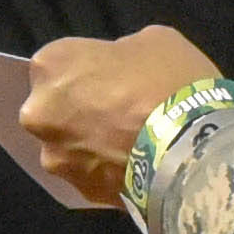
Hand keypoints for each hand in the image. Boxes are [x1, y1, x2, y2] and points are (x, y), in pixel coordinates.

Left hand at [21, 26, 230, 211]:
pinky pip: (89, 174)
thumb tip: (118, 69)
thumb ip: (120, 52)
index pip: (59, 62)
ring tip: (130, 145)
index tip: (112, 77)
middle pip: (54, 107)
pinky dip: (106, 171)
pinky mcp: (78, 191)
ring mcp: (55, 156)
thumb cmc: (170, 81)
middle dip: (79, 109)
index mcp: (52, 64)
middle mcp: (40, 112)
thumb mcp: (153, 41)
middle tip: (119, 112)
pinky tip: (136, 166)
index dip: (88, 69)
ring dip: (90, 144)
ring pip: (68, 146)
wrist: (193, 148)